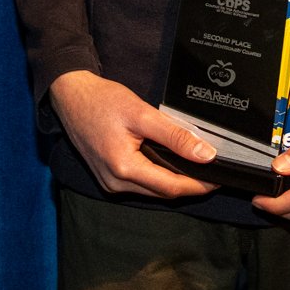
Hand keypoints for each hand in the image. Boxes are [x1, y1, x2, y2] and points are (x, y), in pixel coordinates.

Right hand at [47, 70, 219, 198]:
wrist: (71, 96)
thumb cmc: (103, 101)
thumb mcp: (143, 114)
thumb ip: (175, 136)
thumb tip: (205, 155)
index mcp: (123, 168)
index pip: (171, 187)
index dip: (198, 185)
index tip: (218, 179)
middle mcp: (115, 183)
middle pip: (163, 193)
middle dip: (189, 186)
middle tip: (211, 173)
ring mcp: (109, 183)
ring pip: (152, 191)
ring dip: (173, 183)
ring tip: (194, 168)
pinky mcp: (107, 178)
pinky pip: (139, 185)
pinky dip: (157, 178)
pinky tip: (168, 164)